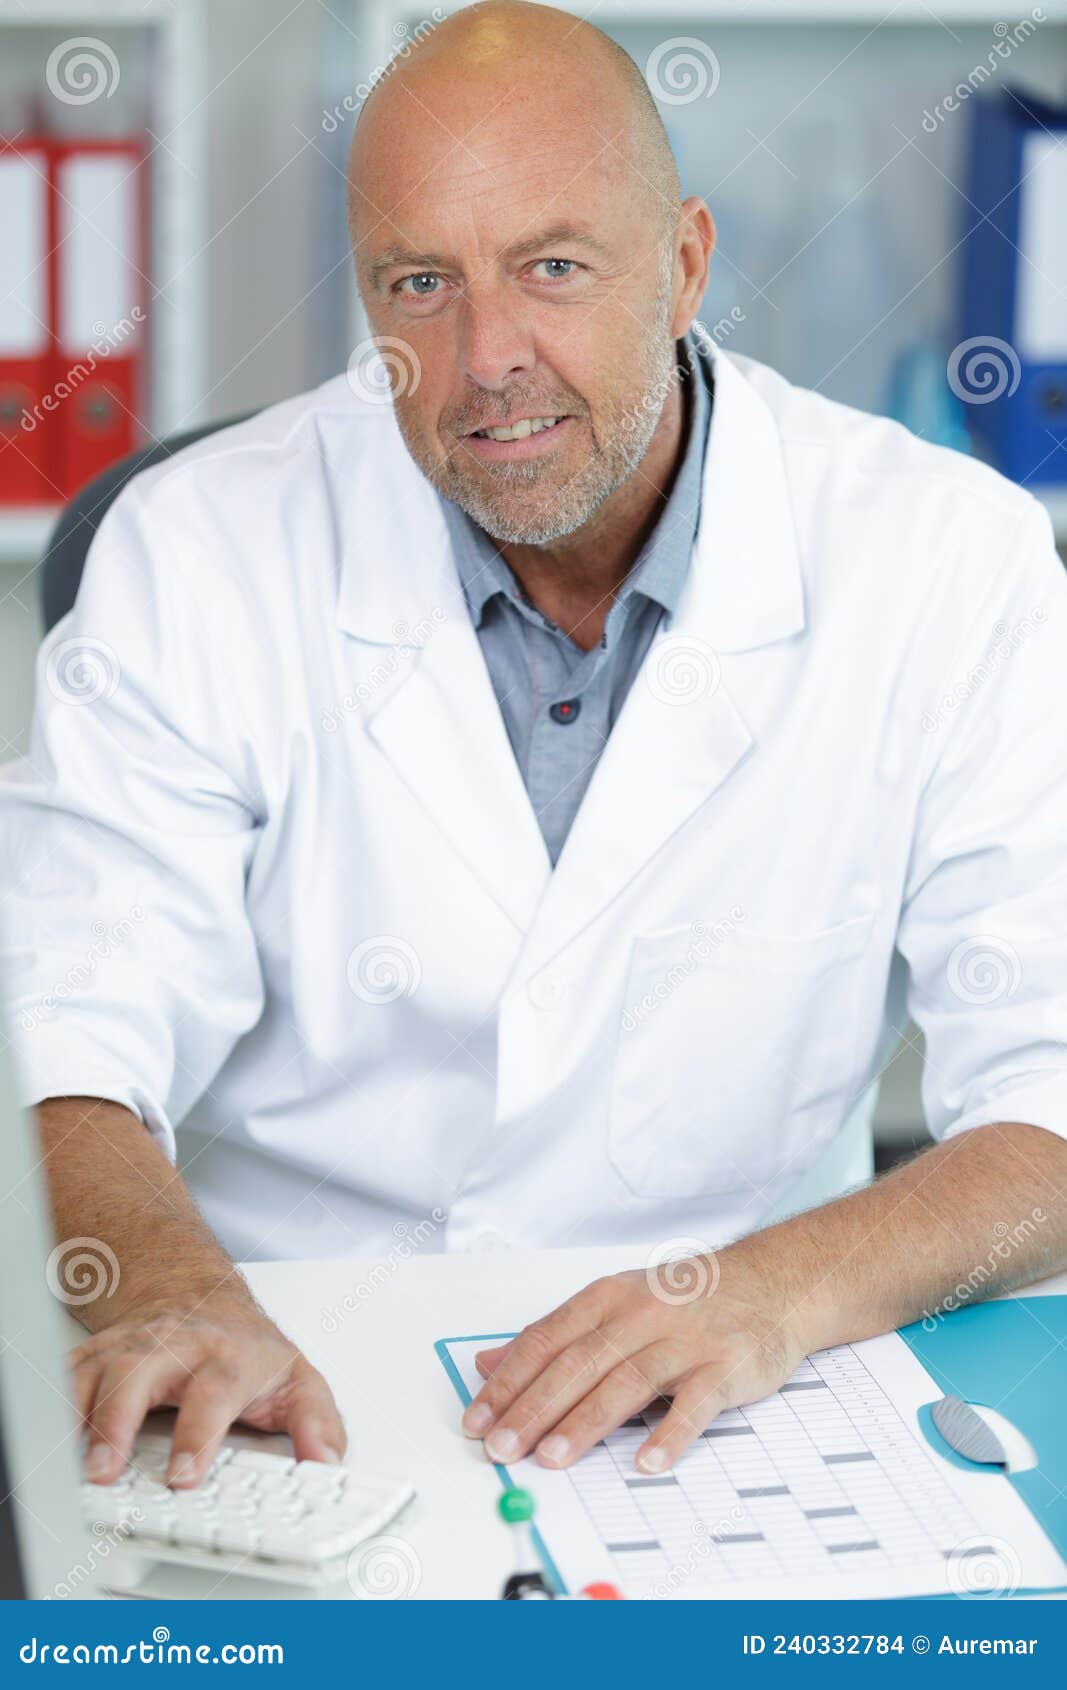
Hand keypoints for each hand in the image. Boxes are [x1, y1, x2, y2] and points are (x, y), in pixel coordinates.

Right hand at [72, 1294, 345, 1487]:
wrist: (203, 1298)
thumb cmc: (248, 1349)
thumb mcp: (297, 1380)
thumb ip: (317, 1424)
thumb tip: (325, 1465)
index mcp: (228, 1356)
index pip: (213, 1392)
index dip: (197, 1435)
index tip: (183, 1475)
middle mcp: (176, 1345)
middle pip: (141, 1371)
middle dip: (119, 1421)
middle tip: (106, 1470)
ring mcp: (133, 1344)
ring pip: (97, 1370)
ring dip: (80, 1414)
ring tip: (74, 1461)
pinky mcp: (101, 1352)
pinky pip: (70, 1372)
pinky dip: (57, 1401)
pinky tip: (56, 1434)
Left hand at [461, 1250, 806, 1473]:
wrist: (769, 1283)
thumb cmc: (684, 1300)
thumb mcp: (612, 1304)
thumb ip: (552, 1336)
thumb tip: (487, 1363)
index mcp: (606, 1298)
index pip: (545, 1340)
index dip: (508, 1381)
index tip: (478, 1419)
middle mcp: (641, 1314)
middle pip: (579, 1363)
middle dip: (534, 1408)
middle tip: (502, 1447)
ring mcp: (685, 1340)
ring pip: (627, 1381)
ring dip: (587, 1422)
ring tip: (553, 1457)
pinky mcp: (725, 1366)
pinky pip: (695, 1402)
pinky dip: (671, 1432)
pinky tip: (647, 1461)